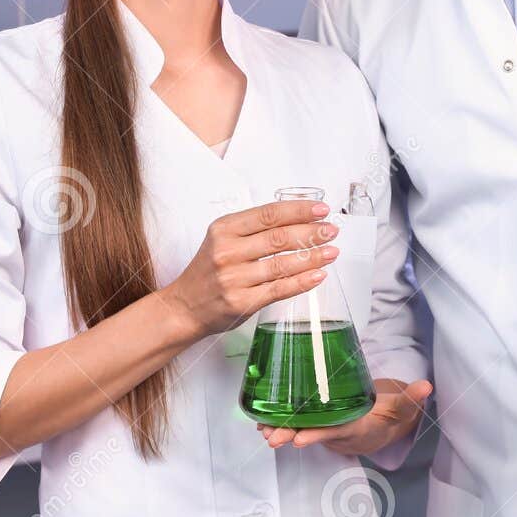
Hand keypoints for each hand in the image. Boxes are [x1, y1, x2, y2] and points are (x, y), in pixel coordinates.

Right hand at [157, 199, 337, 340]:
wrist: (185, 306)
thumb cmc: (208, 271)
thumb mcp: (221, 240)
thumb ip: (252, 229)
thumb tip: (297, 220)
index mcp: (223, 230)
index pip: (268, 214)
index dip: (298, 210)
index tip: (320, 210)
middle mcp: (227, 252)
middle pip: (278, 237)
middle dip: (311, 232)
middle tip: (331, 230)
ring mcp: (234, 278)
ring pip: (282, 264)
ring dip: (312, 256)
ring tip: (332, 251)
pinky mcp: (242, 302)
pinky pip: (279, 289)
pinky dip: (302, 281)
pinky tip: (318, 274)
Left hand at [257, 378, 433, 454]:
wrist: (380, 427)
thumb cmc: (388, 415)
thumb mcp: (400, 408)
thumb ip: (410, 398)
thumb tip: (426, 386)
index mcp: (356, 427)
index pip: (335, 431)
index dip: (318, 435)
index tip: (300, 439)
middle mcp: (336, 430)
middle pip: (311, 433)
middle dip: (291, 435)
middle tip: (271, 438)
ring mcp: (325, 426)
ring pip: (300, 429)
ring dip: (280, 430)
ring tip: (261, 431)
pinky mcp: (317, 420)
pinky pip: (297, 422)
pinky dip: (280, 421)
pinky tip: (261, 421)